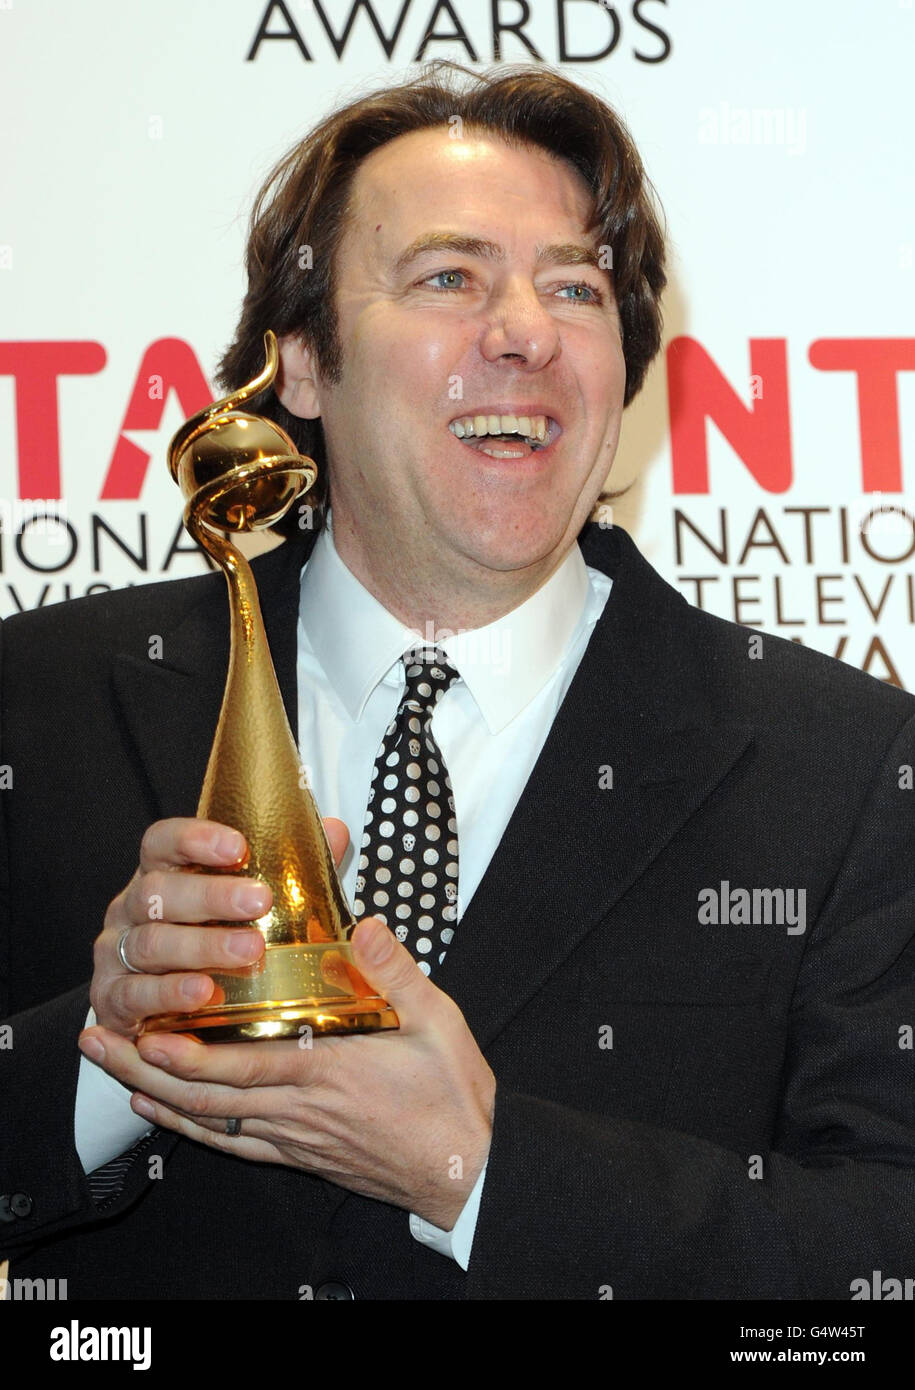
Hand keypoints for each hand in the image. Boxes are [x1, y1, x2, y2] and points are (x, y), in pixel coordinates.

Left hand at [79, 820, 495, 1228]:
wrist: (466, 1169)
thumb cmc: (452, 1097)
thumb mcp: (438, 1022)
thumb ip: (396, 973)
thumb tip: (365, 926)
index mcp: (326, 1072)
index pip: (237, 1068)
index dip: (183, 1054)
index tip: (143, 1028)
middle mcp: (298, 1110)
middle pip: (202, 1096)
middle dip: (142, 1067)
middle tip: (96, 1040)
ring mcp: (294, 1136)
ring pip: (207, 1123)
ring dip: (153, 1095)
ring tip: (111, 1069)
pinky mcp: (299, 1153)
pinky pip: (232, 1145)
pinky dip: (189, 1129)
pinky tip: (163, 1113)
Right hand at [89, 816, 271, 1035]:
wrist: (168, 1014)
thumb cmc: (215, 945)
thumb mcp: (254, 906)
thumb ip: (292, 870)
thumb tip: (333, 831)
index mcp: (162, 875)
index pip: (163, 842)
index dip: (194, 838)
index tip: (238, 846)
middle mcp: (132, 909)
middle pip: (159, 892)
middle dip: (210, 895)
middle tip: (260, 901)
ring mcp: (116, 954)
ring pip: (151, 942)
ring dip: (200, 946)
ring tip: (247, 951)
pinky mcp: (111, 1000)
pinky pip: (134, 994)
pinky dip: (168, 993)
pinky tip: (202, 993)